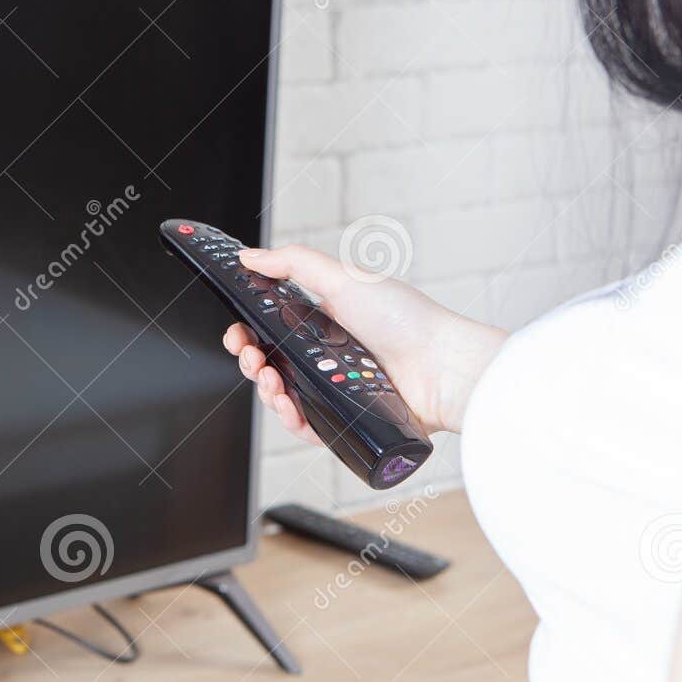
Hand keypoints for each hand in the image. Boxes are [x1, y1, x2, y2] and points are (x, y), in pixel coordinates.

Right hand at [221, 245, 506, 444]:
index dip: (249, 334)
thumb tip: (251, 255)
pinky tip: (290, 408)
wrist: (444, 367)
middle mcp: (328, 357)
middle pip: (272, 366)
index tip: (237, 334)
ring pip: (285, 398)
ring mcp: (337, 390)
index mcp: (324, 323)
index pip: (272, 330)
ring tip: (272, 382)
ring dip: (268, 392)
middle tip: (252, 358)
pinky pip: (309, 427)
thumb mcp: (344, 278)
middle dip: (252, 363)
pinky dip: (293, 420)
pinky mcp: (348, 420)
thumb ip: (294, 263)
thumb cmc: (407, 320)